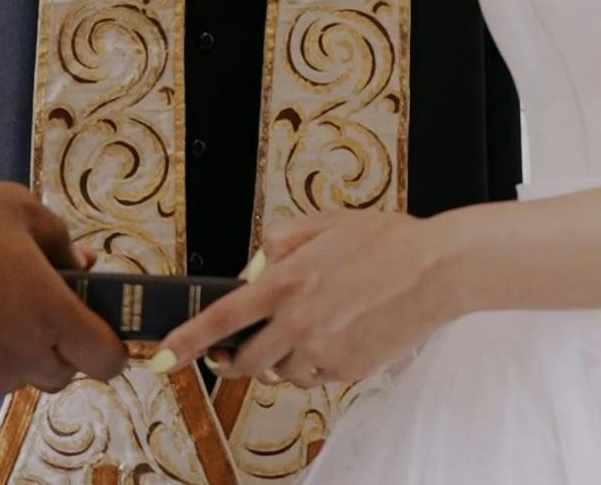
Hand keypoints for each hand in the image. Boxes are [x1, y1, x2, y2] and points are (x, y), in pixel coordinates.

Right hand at [0, 170, 127, 401]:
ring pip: (18, 378)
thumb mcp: (22, 210)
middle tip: (37, 307)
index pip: (107, 361)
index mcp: (48, 313)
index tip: (99, 331)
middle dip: (61, 347)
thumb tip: (84, 269)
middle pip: (63, 374)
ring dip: (16, 353)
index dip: (110, 347)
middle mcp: (18, 355)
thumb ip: (63, 245)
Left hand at [160, 212, 463, 389]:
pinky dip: (316, 363)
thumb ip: (276, 246)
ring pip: (282, 371)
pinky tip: (338, 334)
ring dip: (283, 357)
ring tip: (312, 326)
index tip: (162, 359)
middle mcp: (298, 323)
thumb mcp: (322, 224)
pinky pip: (316, 376)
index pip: (220, 320)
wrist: (437, 271)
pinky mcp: (348, 370)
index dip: (186, 343)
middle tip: (235, 351)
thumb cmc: (384, 242)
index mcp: (285, 282)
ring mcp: (323, 352)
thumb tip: (251, 273)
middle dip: (234, 360)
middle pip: (245, 361)